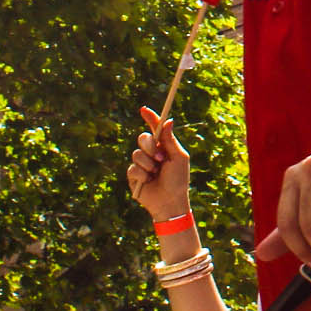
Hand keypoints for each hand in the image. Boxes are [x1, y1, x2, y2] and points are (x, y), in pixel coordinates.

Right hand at [126, 105, 191, 223]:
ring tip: (156, 173)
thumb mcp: (178, 158)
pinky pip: (133, 168)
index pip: (155, 129)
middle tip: (160, 158)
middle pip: (143, 138)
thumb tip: (168, 120)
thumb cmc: (178, 180)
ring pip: (137, 154)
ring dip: (148, 164)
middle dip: (150, 147)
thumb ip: (171, 140)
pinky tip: (149, 181)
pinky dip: (143, 175)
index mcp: (163, 147)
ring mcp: (141, 164)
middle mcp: (151, 153)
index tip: (144, 109)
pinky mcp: (133, 176)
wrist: (170, 201)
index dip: (150, 118)